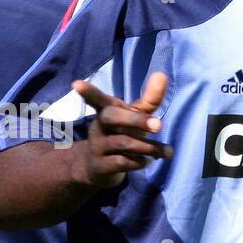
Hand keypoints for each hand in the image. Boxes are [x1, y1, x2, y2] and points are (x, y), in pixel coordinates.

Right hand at [71, 70, 173, 189]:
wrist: (97, 168)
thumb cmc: (120, 134)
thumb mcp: (134, 116)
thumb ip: (149, 98)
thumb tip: (162, 74)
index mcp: (106, 110)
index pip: (97, 98)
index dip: (88, 91)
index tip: (76, 84)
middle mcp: (98, 126)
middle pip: (111, 116)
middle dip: (136, 119)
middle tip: (160, 125)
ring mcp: (97, 147)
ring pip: (122, 142)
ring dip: (148, 146)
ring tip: (167, 151)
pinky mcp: (100, 166)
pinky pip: (121, 162)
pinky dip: (139, 162)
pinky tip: (148, 162)